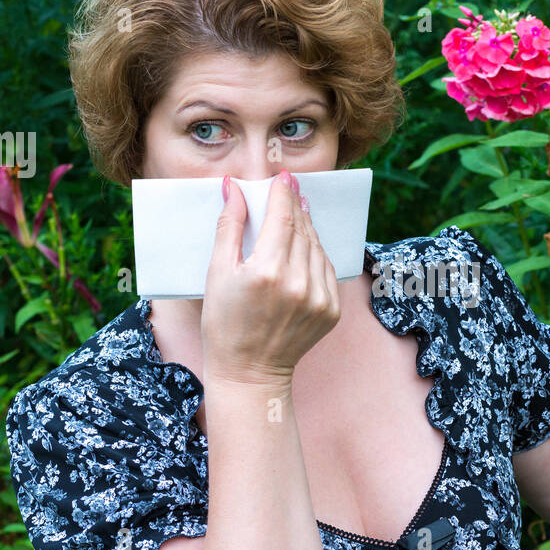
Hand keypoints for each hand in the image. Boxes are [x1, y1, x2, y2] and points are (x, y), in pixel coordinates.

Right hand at [201, 170, 340, 385]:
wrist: (250, 372)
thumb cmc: (224, 324)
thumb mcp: (217, 273)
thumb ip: (229, 227)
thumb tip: (235, 189)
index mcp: (267, 271)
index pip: (282, 218)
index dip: (283, 193)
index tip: (283, 177)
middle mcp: (298, 283)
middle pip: (302, 229)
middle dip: (295, 207)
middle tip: (289, 190)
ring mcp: (319, 298)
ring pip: (317, 247)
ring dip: (307, 229)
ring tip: (294, 217)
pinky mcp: (332, 311)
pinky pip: (326, 270)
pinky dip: (316, 255)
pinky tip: (303, 249)